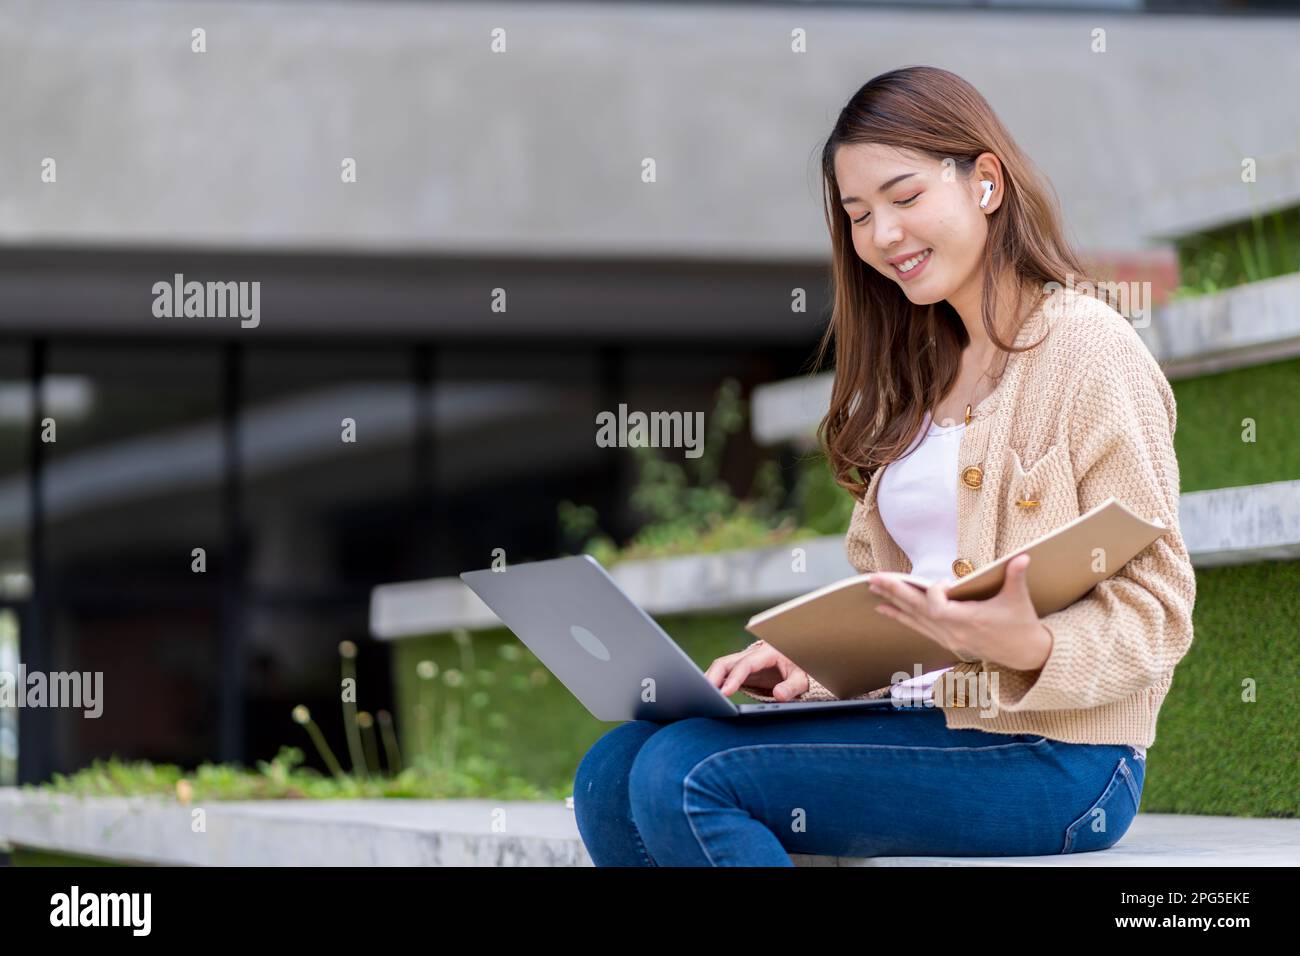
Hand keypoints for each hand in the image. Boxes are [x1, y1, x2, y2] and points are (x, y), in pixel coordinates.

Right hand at [704, 642, 809, 700]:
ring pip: (720, 667)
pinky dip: (714, 683)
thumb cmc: (800, 668)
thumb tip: (779, 695)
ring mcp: (743, 662)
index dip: (734, 678)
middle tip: (704, 695)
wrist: (799, 661)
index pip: (745, 665)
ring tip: (701, 697)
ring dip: (710, 679)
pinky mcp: (740, 670)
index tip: (724, 693)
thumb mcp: (801, 679)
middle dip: (713, 677)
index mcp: (765, 654)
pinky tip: (708, 696)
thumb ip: (792, 687)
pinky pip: (723, 674)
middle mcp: (750, 655)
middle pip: (725, 662)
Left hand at [868, 553, 1052, 671]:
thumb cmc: (1021, 623)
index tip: (944, 582)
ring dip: (893, 602)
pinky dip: (900, 616)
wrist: (1024, 653)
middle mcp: (954, 632)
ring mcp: (948, 638)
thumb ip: (1017, 576)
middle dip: (896, 593)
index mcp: (970, 621)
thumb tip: (1023, 557)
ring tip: (873, 588)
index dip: (935, 593)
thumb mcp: (1019, 598)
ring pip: (915, 619)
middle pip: (918, 611)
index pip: (939, 608)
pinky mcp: (946, 640)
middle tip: (874, 578)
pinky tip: (884, 608)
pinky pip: (918, 627)